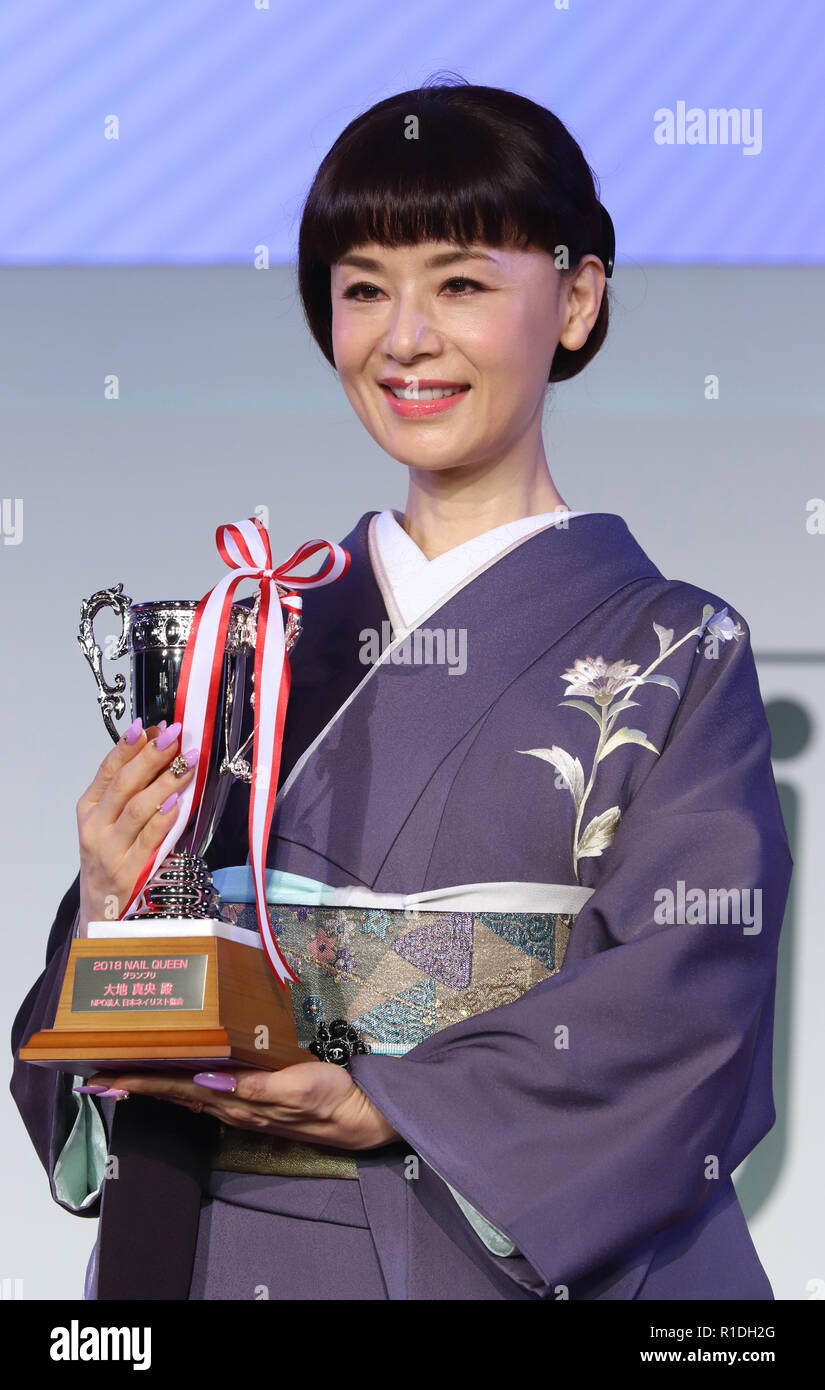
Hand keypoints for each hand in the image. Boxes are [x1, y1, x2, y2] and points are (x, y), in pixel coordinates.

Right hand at [75, 717, 198, 933]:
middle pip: (125, 785)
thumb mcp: (110, 821)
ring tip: (188, 762)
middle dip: (152, 757)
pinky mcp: (131, 871)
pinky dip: (164, 818)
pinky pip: (151, 839)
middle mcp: (96, 827)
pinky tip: (178, 801)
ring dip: (166, 782)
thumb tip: (158, 745)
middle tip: (177, 737)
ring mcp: (111, 850)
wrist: (102, 909)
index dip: (129, 746)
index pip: (108, 770)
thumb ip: (130, 789)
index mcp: (89, 809)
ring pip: (138, 808)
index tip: (151, 726)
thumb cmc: (111, 856)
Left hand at [85, 1062, 402, 1150]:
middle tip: (96, 1075)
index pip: (176, 1088)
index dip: (139, 1082)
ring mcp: (241, 1105)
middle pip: (172, 1092)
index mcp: (236, 1100)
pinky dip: (182, 1085)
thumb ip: (251, 1085)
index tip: (104, 1077)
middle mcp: (231, 1105)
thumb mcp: (295, 1085)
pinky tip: (177, 1079)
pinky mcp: (253, 1100)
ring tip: (124, 1075)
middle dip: (134, 1083)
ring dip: (153, 1084)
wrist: (359, 1118)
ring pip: (186, 1093)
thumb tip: (206, 1078)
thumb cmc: (329, 1098)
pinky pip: (207, 1093)